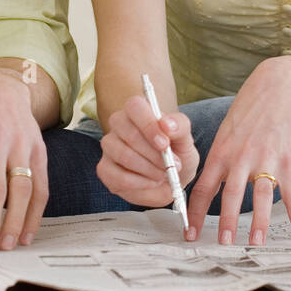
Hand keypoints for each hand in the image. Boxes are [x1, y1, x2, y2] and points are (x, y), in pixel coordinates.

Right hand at [97, 95, 198, 209]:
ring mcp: (109, 146)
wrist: (172, 178)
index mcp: (137, 110)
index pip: (134, 106)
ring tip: (164, 174)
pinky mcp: (104, 169)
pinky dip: (141, 184)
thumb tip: (167, 124)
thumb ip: (180, 127)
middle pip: (129, 133)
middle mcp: (119, 124)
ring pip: (123, 155)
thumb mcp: (185, 139)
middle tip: (171, 165)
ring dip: (149, 169)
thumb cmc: (177, 153)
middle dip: (154, 154)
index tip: (165, 144)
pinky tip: (151, 182)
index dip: (149, 125)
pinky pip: (119, 177)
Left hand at [185, 59, 290, 245]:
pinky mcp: (287, 160)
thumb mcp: (225, 132)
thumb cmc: (248, 112)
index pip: (203, 188)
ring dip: (259, 222)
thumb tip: (209, 187)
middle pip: (231, 195)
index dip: (196, 213)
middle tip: (222, 244)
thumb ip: (219, 159)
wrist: (278, 87)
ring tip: (255, 244)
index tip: (190, 234)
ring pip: (261, 196)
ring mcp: (265, 159)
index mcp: (220, 152)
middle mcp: (240, 157)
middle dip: (226, 222)